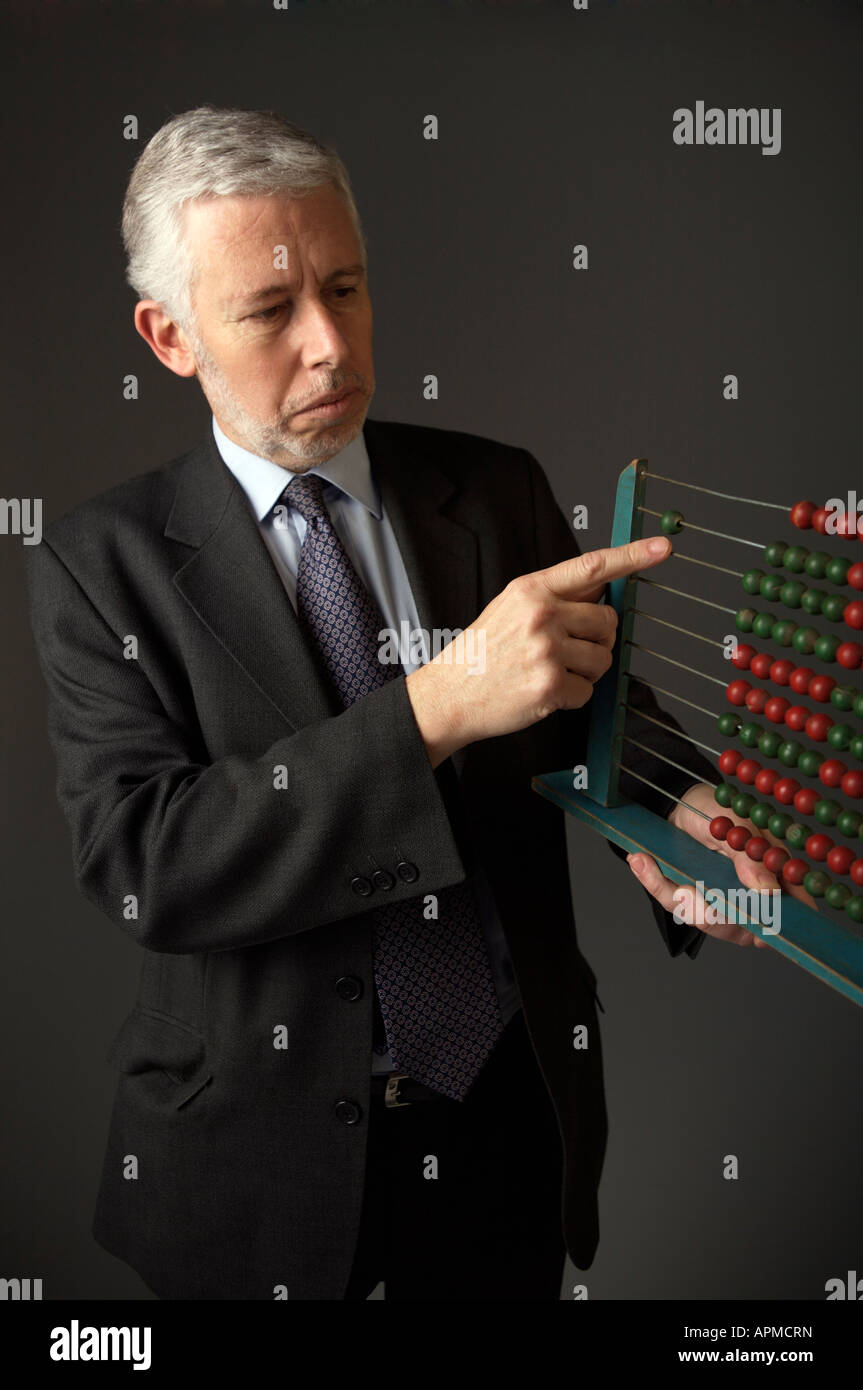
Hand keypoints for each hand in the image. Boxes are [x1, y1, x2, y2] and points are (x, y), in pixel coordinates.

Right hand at [406, 534, 671, 766]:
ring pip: (602, 659)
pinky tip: (544, 692)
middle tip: (565, 652)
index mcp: (532, 590)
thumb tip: (601, 586)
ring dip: (585, 672)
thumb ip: (556, 595)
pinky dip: (572, 698)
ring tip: (550, 672)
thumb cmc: (483, 652)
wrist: (449, 693)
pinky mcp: (549, 685)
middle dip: (596, 640)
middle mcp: (541, 615)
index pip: (592, 567)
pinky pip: (587, 691)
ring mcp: (545, 650)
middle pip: (607, 621)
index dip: (632, 556)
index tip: (662, 548)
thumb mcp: (511, 608)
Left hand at [626, 782, 816, 947]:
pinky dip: (655, 882)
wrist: (680, 803)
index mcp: (775, 875)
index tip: (756, 925)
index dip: (777, 925)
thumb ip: (750, 858)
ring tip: (649, 862)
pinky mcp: (691, 901)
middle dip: (711, 914)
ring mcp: (721, 903)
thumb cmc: (717, 811)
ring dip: (676, 896)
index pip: (790, 914)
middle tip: (687, 890)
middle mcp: (750, 897)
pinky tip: (640, 861)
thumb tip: (768, 891)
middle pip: (740, 928)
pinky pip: (675, 905)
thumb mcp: (735, 825)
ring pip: (704, 921)